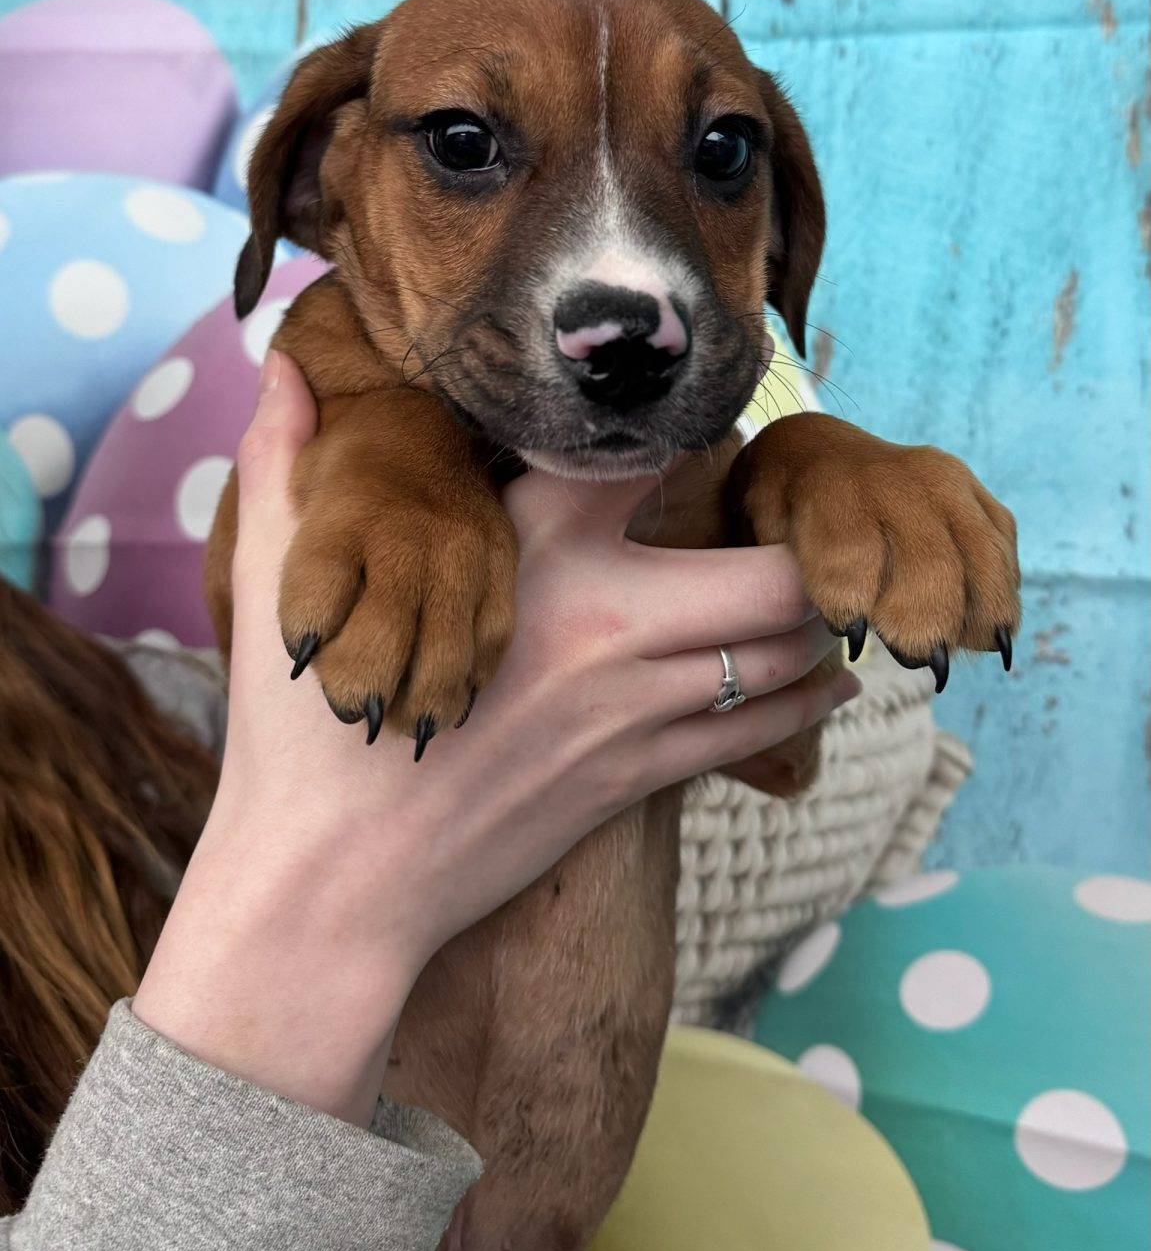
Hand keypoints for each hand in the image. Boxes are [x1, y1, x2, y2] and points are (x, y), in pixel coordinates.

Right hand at [134, 353, 858, 1124]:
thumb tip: (282, 366)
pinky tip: (831, 683)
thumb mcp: (280, 576)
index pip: (653, 459)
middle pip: (773, 572)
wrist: (335, 885)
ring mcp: (633, 709)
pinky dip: (804, 701)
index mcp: (529, 551)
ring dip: (816, 621)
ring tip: (833, 594)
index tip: (716, 426)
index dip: (700, 433)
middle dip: (808, 547)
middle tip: (814, 528)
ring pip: (781, 653)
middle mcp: (607, 621)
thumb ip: (284, 457)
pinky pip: (756, 730)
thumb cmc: (302, 730)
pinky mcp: (637, 778)